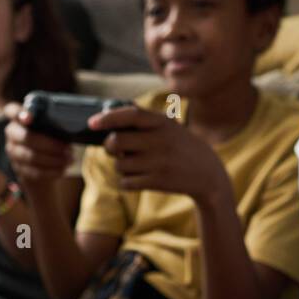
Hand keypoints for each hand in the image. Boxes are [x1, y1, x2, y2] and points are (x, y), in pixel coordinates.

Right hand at [4, 103, 74, 185]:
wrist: (41, 164)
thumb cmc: (48, 138)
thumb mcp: (50, 128)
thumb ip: (53, 124)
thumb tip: (70, 127)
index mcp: (18, 119)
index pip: (13, 111)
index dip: (20, 113)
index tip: (29, 118)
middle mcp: (12, 134)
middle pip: (26, 137)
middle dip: (48, 144)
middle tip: (67, 149)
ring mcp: (13, 153)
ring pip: (30, 157)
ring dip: (52, 159)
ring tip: (69, 159)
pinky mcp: (19, 169)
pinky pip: (34, 172)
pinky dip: (51, 171)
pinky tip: (63, 169)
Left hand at [91, 105, 227, 202]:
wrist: (207, 173)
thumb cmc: (180, 147)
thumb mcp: (169, 127)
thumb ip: (143, 122)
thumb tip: (107, 122)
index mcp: (162, 123)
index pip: (129, 115)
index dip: (107, 118)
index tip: (92, 123)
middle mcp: (160, 141)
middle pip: (116, 142)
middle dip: (110, 147)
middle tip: (115, 149)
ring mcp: (159, 162)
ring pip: (120, 165)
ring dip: (121, 166)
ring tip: (135, 164)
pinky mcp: (158, 181)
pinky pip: (127, 182)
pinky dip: (127, 181)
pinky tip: (138, 178)